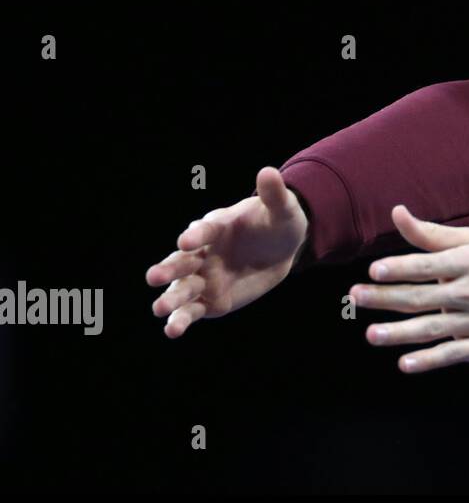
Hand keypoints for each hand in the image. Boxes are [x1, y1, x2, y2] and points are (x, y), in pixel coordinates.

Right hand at [145, 166, 308, 337]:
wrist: (281, 249)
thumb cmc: (277, 223)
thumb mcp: (281, 210)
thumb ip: (273, 195)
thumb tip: (269, 171)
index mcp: (216, 227)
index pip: (203, 230)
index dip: (195, 235)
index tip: (186, 241)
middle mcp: (202, 253)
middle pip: (182, 261)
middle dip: (169, 269)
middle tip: (153, 277)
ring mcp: (203, 278)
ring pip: (182, 289)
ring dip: (171, 298)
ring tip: (159, 309)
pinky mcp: (210, 301)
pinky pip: (193, 311)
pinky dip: (181, 320)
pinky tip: (172, 330)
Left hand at [350, 204, 468, 372]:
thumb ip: (430, 234)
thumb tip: (396, 213)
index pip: (428, 265)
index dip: (400, 268)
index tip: (374, 271)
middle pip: (422, 297)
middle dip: (386, 298)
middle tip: (355, 297)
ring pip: (433, 328)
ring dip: (399, 333)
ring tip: (371, 335)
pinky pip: (453, 354)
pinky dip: (429, 360)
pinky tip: (405, 363)